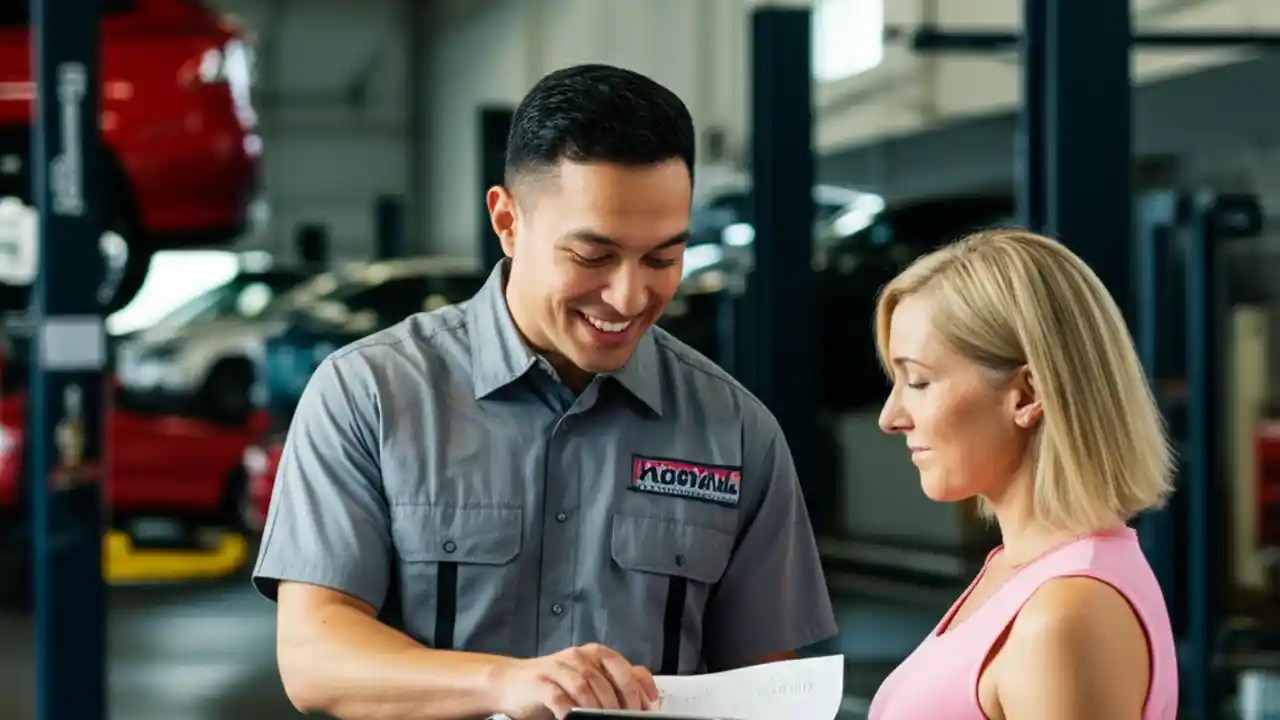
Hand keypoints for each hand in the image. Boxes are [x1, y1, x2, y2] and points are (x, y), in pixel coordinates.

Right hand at [493, 643, 659, 718]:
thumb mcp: (588, 680)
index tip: (649, 707)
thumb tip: (646, 698)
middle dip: (621, 702)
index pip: (624, 667)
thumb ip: (613, 683)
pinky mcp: (540, 683)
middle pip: (607, 678)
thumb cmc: (554, 684)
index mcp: (594, 654)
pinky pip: (559, 697)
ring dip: (598, 708)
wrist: (512, 682)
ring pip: (585, 687)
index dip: (639, 688)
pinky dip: (570, 710)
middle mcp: (578, 658)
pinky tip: (574, 717)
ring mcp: (558, 669)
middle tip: (626, 717)